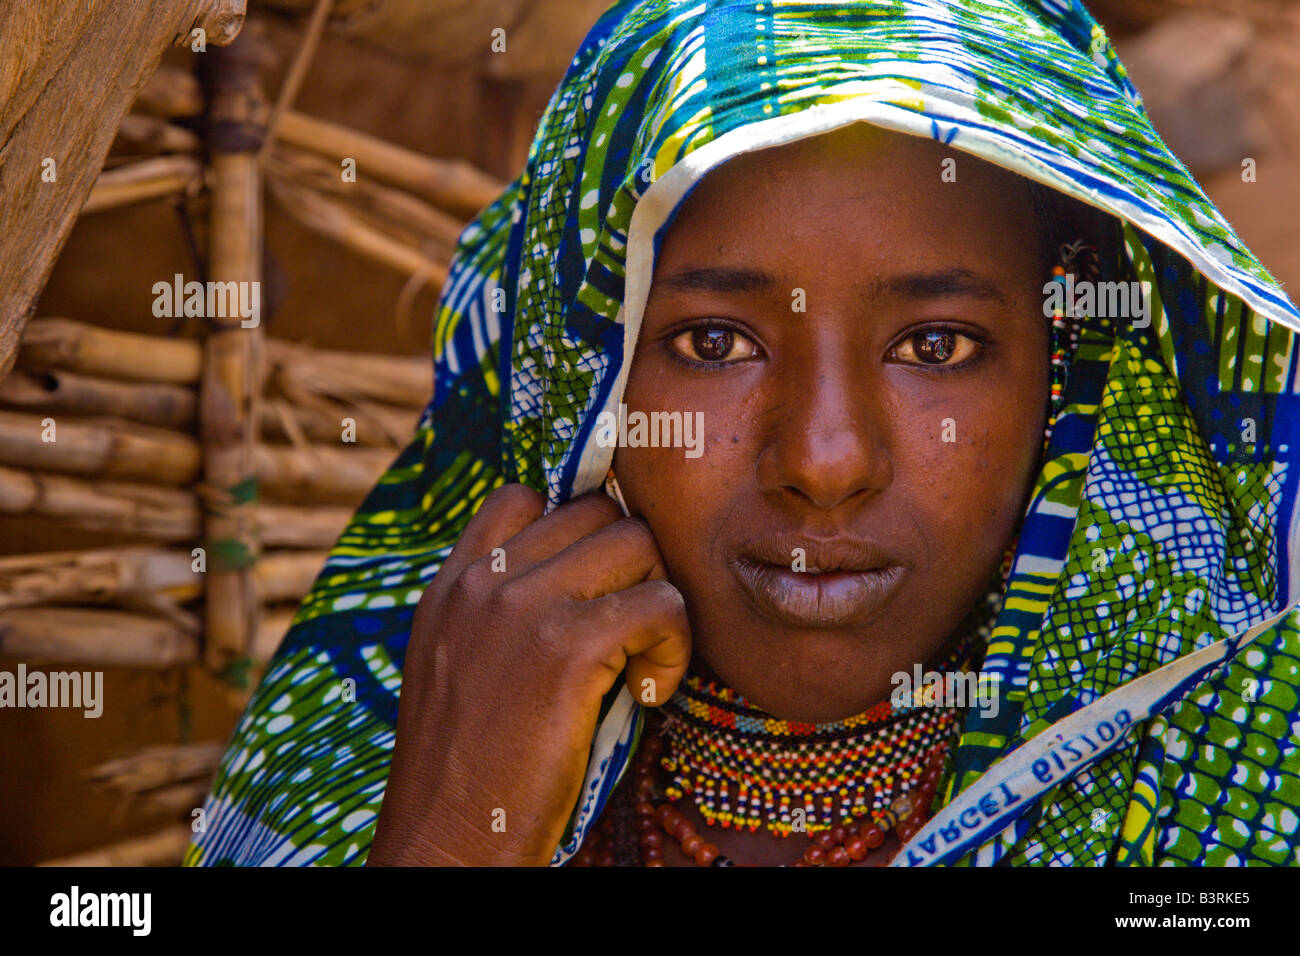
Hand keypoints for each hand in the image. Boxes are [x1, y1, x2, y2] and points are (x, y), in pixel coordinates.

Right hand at [367, 484, 690, 865]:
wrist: (446, 840)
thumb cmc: (470, 770)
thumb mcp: (459, 667)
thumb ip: (498, 611)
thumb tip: (584, 578)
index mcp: (452, 583)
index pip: (526, 496)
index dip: (578, 531)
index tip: (597, 591)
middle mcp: (482, 579)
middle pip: (598, 512)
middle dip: (631, 567)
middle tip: (629, 634)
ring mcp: (521, 605)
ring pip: (637, 543)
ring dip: (658, 600)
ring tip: (638, 666)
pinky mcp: (566, 646)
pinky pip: (662, 603)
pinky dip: (673, 649)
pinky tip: (647, 695)